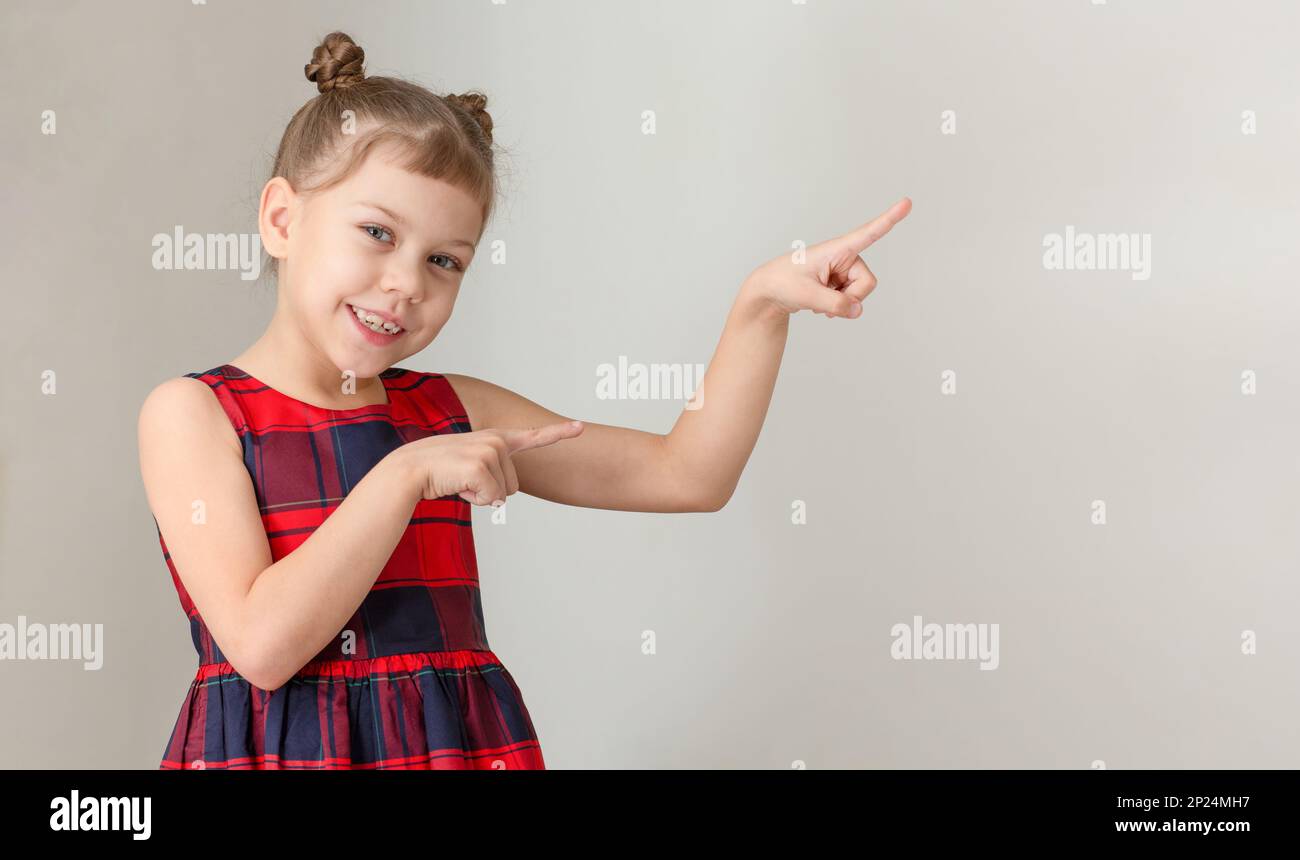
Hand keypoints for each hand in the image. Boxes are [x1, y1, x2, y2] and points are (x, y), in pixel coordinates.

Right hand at [392, 422, 585, 505]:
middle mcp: (496, 440)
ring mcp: (489, 451)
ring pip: (504, 494)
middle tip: (464, 479)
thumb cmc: (439, 472)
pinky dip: (474, 500)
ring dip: (481, 495)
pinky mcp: (481, 466)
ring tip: (458, 479)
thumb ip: (492, 476)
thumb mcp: (469, 468)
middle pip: (514, 486)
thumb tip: (502, 501)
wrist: (409, 471)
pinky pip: (491, 499)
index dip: (559, 433)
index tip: (580, 427)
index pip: (534, 436)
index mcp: (496, 438)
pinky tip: (457, 485)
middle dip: (491, 490)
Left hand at [743, 197, 911, 319]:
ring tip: (818, 301)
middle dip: (851, 298)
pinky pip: (852, 300)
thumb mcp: (807, 295)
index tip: (907, 203)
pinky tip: (820, 305)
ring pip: (860, 294)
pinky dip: (838, 307)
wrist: (768, 292)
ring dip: (842, 304)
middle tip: (824, 304)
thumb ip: (835, 304)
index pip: (867, 233)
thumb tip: (858, 310)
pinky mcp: (840, 282)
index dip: (889, 220)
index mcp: (836, 249)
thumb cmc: (782, 283)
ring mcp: (843, 271)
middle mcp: (844, 257)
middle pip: (867, 283)